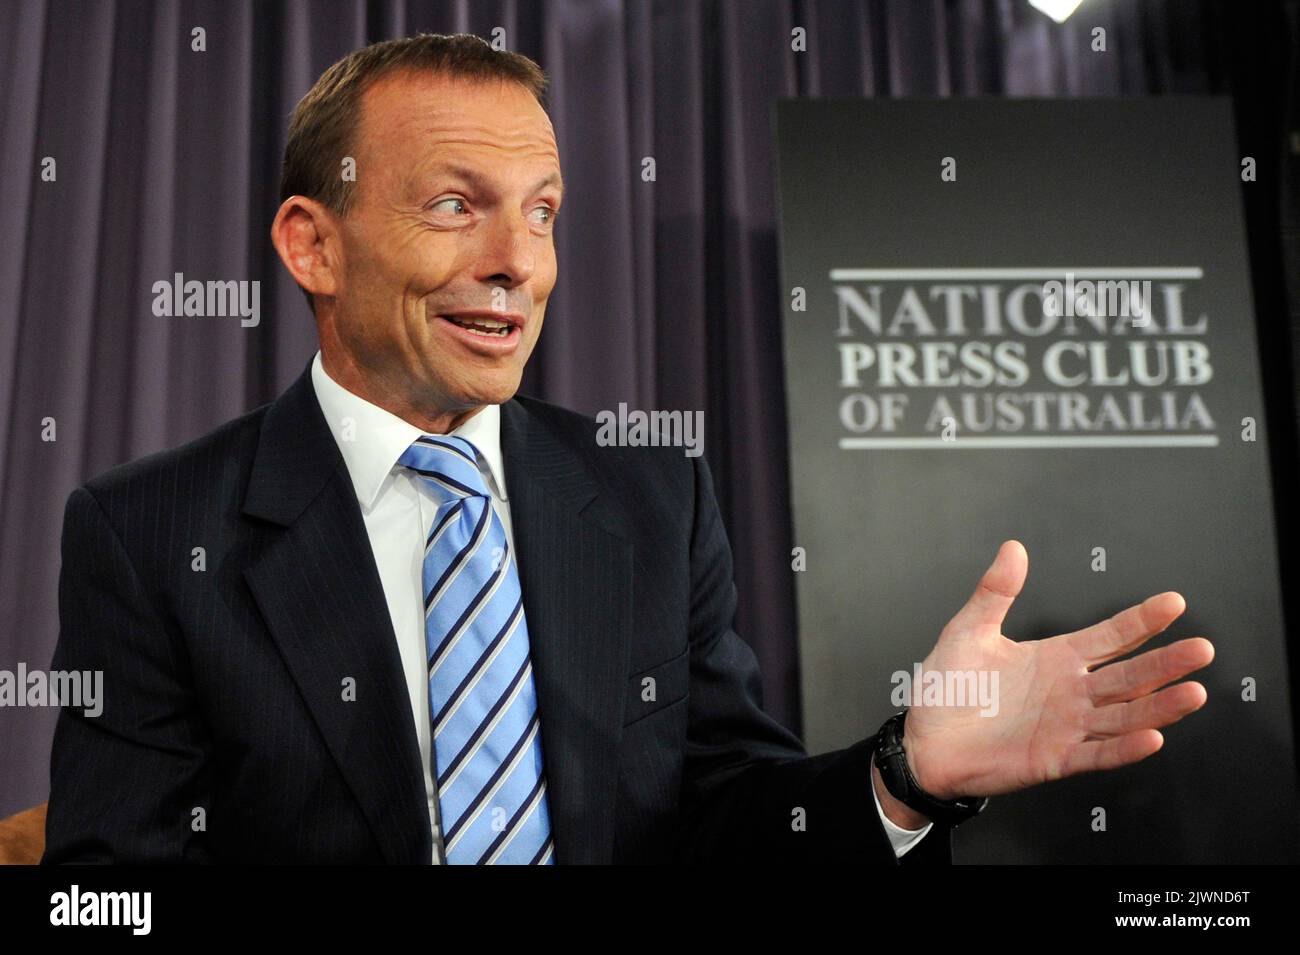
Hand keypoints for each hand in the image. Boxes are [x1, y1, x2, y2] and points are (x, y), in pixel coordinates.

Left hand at [901, 540, 1213, 800]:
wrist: (922, 741)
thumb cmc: (946, 689)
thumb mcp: (969, 630)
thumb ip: (995, 592)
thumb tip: (1013, 549)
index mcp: (1054, 658)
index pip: (1110, 636)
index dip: (1141, 621)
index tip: (1174, 603)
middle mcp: (1069, 691)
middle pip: (1129, 675)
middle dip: (1166, 662)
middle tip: (1201, 649)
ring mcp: (1066, 726)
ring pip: (1124, 714)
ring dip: (1160, 705)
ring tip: (1194, 692)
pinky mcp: (1054, 758)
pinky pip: (1097, 754)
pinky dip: (1125, 747)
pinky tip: (1151, 736)